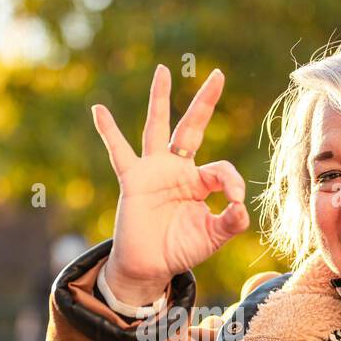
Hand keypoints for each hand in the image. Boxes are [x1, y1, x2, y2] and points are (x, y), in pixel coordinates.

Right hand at [90, 64, 249, 303]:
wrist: (149, 268)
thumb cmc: (180, 250)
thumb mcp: (212, 237)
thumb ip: (230, 222)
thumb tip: (242, 206)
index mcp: (199, 181)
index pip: (220, 169)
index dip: (231, 181)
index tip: (235, 201)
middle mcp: (177, 169)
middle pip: (192, 128)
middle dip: (205, 102)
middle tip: (217, 75)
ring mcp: (153, 171)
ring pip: (157, 128)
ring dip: (159, 99)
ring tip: (163, 71)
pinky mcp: (132, 180)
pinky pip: (119, 152)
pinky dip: (108, 131)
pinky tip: (99, 110)